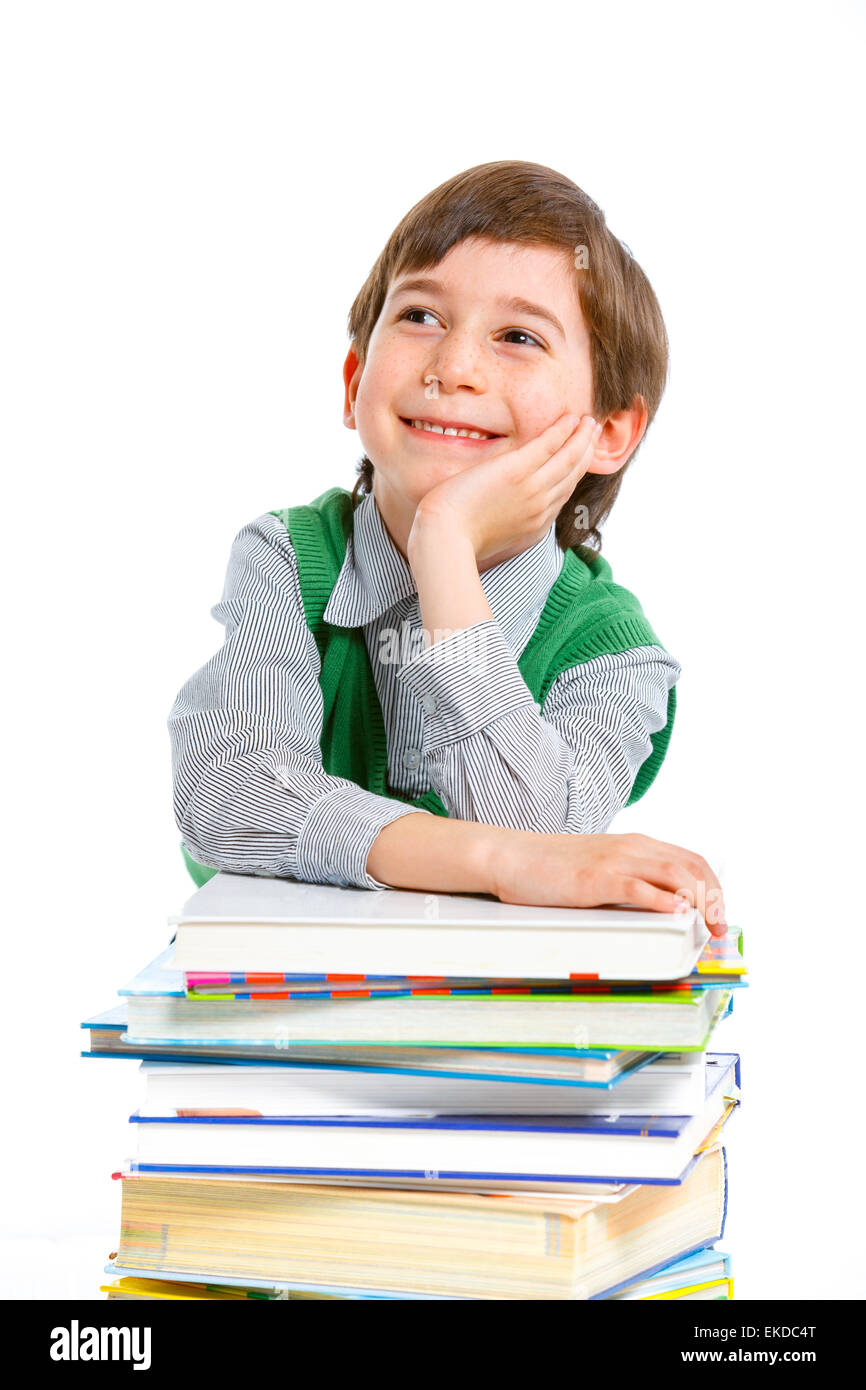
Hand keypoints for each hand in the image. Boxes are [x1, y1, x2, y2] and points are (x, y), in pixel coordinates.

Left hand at [409, 412, 600, 565]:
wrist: (445, 539)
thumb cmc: (456, 538)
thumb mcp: (490, 536)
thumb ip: (504, 523)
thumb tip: (500, 516)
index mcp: (534, 524)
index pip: (562, 494)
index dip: (576, 473)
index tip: (581, 458)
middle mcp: (540, 507)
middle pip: (572, 475)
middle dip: (586, 453)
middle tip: (593, 434)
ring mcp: (531, 489)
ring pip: (568, 459)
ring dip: (582, 438)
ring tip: (589, 422)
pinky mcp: (517, 471)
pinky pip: (548, 445)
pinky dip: (563, 431)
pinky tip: (570, 418)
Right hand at [488, 830, 727, 936]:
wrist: (512, 857)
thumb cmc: (552, 868)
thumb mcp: (601, 869)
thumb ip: (630, 881)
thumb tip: (662, 907)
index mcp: (636, 845)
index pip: (691, 860)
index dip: (713, 887)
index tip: (719, 915)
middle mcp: (632, 847)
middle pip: (691, 866)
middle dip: (714, 898)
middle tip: (720, 927)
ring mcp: (614, 860)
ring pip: (674, 873)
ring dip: (699, 902)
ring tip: (707, 926)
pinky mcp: (596, 879)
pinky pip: (638, 887)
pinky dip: (663, 901)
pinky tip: (676, 914)